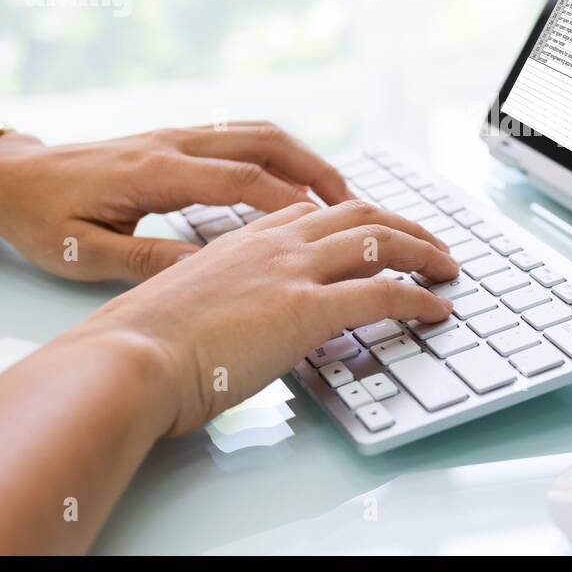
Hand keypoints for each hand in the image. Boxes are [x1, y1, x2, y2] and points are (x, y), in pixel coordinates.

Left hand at [0, 122, 352, 281]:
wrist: (6, 177)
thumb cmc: (40, 220)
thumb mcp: (84, 254)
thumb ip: (147, 260)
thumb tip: (211, 271)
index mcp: (154, 171)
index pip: (241, 181)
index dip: (292, 202)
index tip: (333, 228)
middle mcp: (174, 144)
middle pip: (266, 143)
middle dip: (319, 172)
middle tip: (360, 206)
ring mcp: (177, 136)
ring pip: (260, 134)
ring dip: (307, 160)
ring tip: (343, 197)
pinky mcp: (176, 140)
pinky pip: (244, 138)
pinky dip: (282, 157)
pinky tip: (298, 186)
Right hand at [71, 199, 458, 435]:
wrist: (124, 359)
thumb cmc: (137, 346)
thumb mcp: (178, 304)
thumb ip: (214, 298)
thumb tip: (227, 322)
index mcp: (240, 240)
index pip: (309, 212)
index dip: (348, 218)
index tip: (369, 230)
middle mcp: (272, 244)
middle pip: (356, 214)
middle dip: (401, 224)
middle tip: (428, 243)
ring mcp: (292, 271)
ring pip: (380, 240)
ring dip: (423, 251)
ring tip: (448, 268)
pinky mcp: (306, 308)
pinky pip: (385, 293)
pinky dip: (420, 298)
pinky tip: (438, 310)